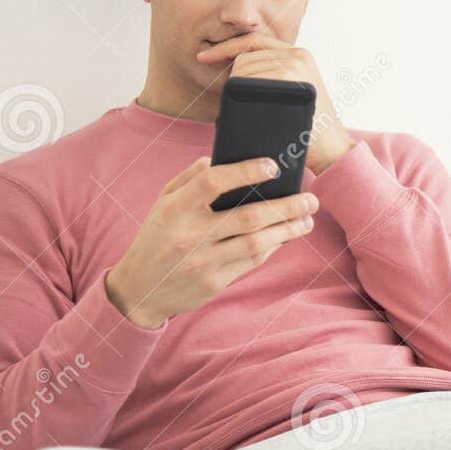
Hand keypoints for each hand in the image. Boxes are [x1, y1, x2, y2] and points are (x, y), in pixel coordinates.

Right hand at [103, 156, 317, 328]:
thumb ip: (189, 179)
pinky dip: (272, 248)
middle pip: (249, 217)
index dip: (247, 171)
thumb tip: (216, 159)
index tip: (273, 166)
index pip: (214, 182)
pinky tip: (285, 237)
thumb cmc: (155, 239)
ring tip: (307, 219)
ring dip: (287, 230)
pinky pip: (251, 262)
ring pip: (257, 243)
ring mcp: (204, 261)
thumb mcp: (162, 203)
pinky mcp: (214, 282)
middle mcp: (191, 235)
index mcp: (176, 208)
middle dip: (286, 206)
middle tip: (311, 198)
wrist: (139, 290)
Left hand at [197, 34, 356, 172]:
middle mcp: (297, 54)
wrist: (332, 149)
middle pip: (244, 59)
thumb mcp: (295, 96)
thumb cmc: (308, 130)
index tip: (202, 58)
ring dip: (234, 92)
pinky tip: (241, 108)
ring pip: (242, 71)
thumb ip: (274, 78)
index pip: (252, 43)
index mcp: (298, 54)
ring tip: (246, 112)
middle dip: (230, 78)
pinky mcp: (291, 79)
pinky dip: (239, 95)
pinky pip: (248, 83)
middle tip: (234, 104)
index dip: (224, 48)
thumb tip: (234, 72)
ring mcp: (294, 66)